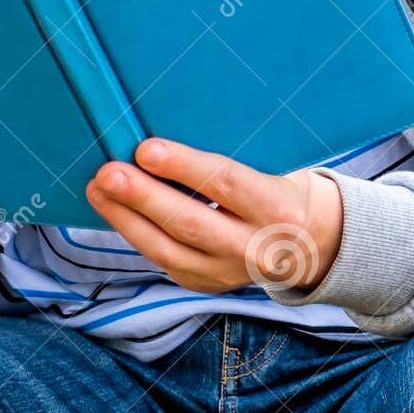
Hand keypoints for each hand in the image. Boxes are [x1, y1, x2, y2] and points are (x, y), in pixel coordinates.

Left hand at [85, 138, 342, 293]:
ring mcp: (229, 273)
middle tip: (107, 172)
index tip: (146, 149)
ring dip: (126, 219)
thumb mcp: (278, 166)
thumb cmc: (282, 187)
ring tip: (98, 189)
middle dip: (144, 198)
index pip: (227, 184)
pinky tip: (114, 210)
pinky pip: (164, 261)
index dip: (184, 167)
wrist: (315, 243)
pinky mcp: (207, 285)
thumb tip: (169, 128)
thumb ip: (234, 156)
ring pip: (169, 252)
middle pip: (191, 224)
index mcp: (278, 207)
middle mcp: (255, 247)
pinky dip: (135, 234)